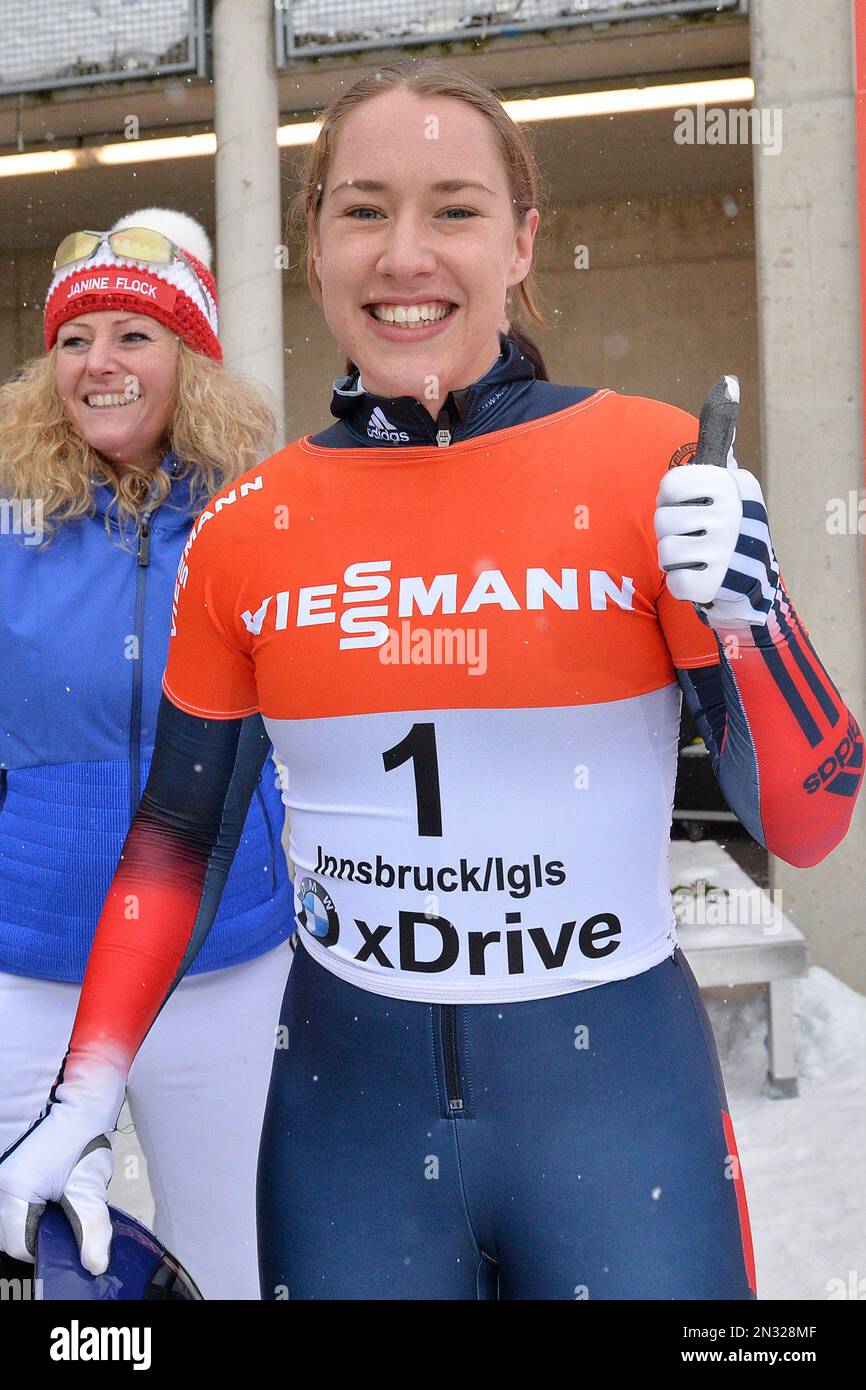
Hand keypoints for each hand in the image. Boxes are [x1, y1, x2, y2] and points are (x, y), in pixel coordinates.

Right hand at [0, 1059, 123, 1274]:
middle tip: (68, 1220)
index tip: (69, 1239)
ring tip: (62, 1206)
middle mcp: (0, 1186)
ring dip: (36, 1221)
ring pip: (13, 1221)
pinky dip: (32, 1209)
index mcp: (13, 1190)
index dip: (46, 1248)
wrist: (81, 1100)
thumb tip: (96, 1265)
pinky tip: (53, 1199)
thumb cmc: (83, 1136)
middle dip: (40, 1235)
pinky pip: (15, 1205)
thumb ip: (92, 1227)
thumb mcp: (89, 1186)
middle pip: (12, 1234)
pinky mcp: (9, 1173)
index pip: (20, 1245)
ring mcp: (2, 1178)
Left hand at [654, 376, 779, 625]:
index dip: (671, 497)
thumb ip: (721, 435)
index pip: (670, 485)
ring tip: (698, 555)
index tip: (687, 502)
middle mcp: (729, 514)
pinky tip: (702, 576)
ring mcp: (724, 550)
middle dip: (671, 530)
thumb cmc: (728, 518)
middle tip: (695, 534)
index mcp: (727, 484)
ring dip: (676, 558)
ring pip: (665, 551)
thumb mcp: (728, 478)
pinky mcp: (716, 584)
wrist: (752, 573)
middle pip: (662, 519)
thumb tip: (727, 382)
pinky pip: (676, 582)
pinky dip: (684, 584)